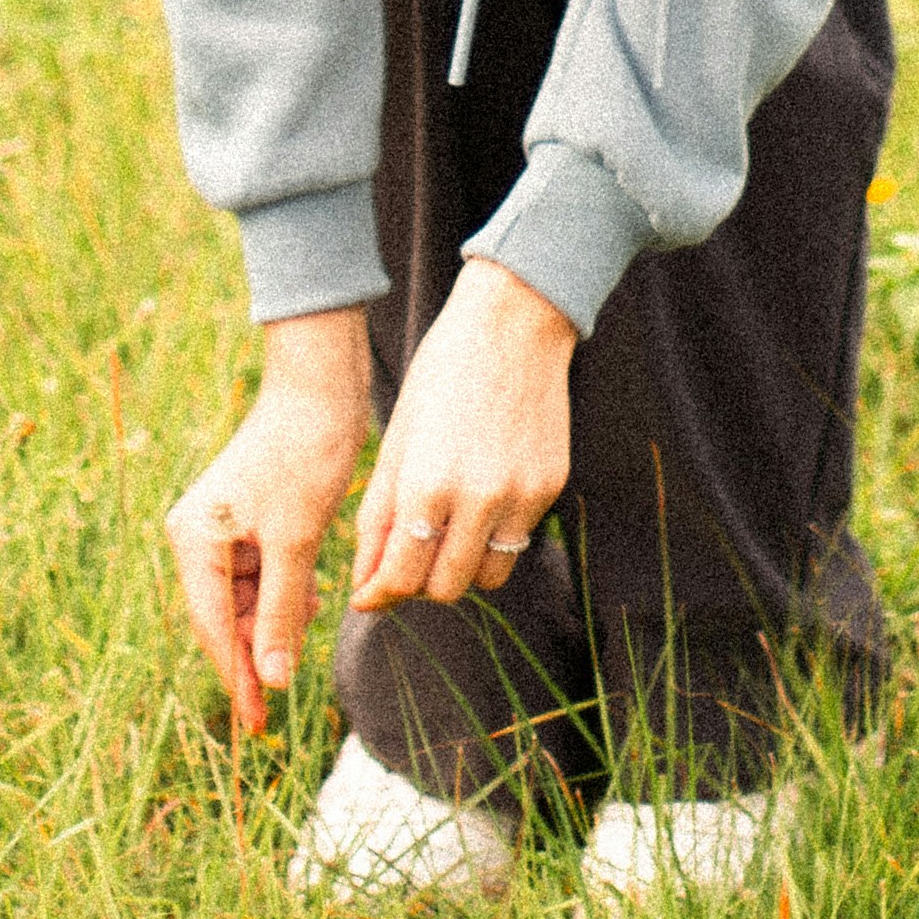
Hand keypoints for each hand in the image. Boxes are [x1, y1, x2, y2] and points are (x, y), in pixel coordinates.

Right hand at [166, 313, 372, 735]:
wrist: (322, 391)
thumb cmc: (304, 457)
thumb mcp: (296, 542)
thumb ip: (281, 613)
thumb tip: (272, 679)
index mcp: (194, 539)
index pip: (212, 628)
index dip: (236, 678)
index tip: (257, 723)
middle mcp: (197, 537)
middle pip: (223, 620)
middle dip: (254, 655)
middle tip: (277, 709)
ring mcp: (222, 530)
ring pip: (244, 602)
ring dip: (273, 625)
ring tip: (304, 638)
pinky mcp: (248, 523)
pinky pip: (260, 579)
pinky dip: (283, 598)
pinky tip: (308, 606)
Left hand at [348, 257, 573, 618]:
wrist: (513, 323)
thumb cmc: (441, 374)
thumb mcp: (397, 441)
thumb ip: (379, 516)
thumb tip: (367, 584)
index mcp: (426, 484)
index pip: (401, 577)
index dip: (379, 593)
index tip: (369, 595)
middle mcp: (478, 499)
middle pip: (444, 589)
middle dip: (418, 583)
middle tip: (406, 559)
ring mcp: (522, 496)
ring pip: (488, 578)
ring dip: (461, 568)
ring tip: (445, 533)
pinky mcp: (551, 487)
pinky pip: (519, 542)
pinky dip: (494, 537)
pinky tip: (480, 500)